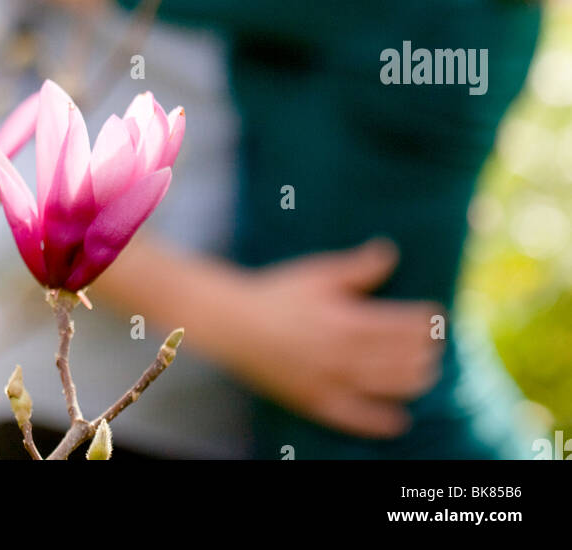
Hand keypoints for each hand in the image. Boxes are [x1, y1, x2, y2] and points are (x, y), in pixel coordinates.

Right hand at [225, 238, 442, 437]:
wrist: (235, 325)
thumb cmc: (277, 293)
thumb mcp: (318, 273)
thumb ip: (357, 267)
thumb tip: (390, 251)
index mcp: (347, 320)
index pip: (401, 324)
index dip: (425, 322)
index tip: (439, 317)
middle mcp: (344, 354)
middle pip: (399, 358)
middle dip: (425, 351)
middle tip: (438, 345)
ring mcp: (331, 382)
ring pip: (385, 387)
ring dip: (414, 380)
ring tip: (430, 374)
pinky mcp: (316, 402)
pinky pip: (355, 419)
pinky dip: (380, 421)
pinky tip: (400, 420)